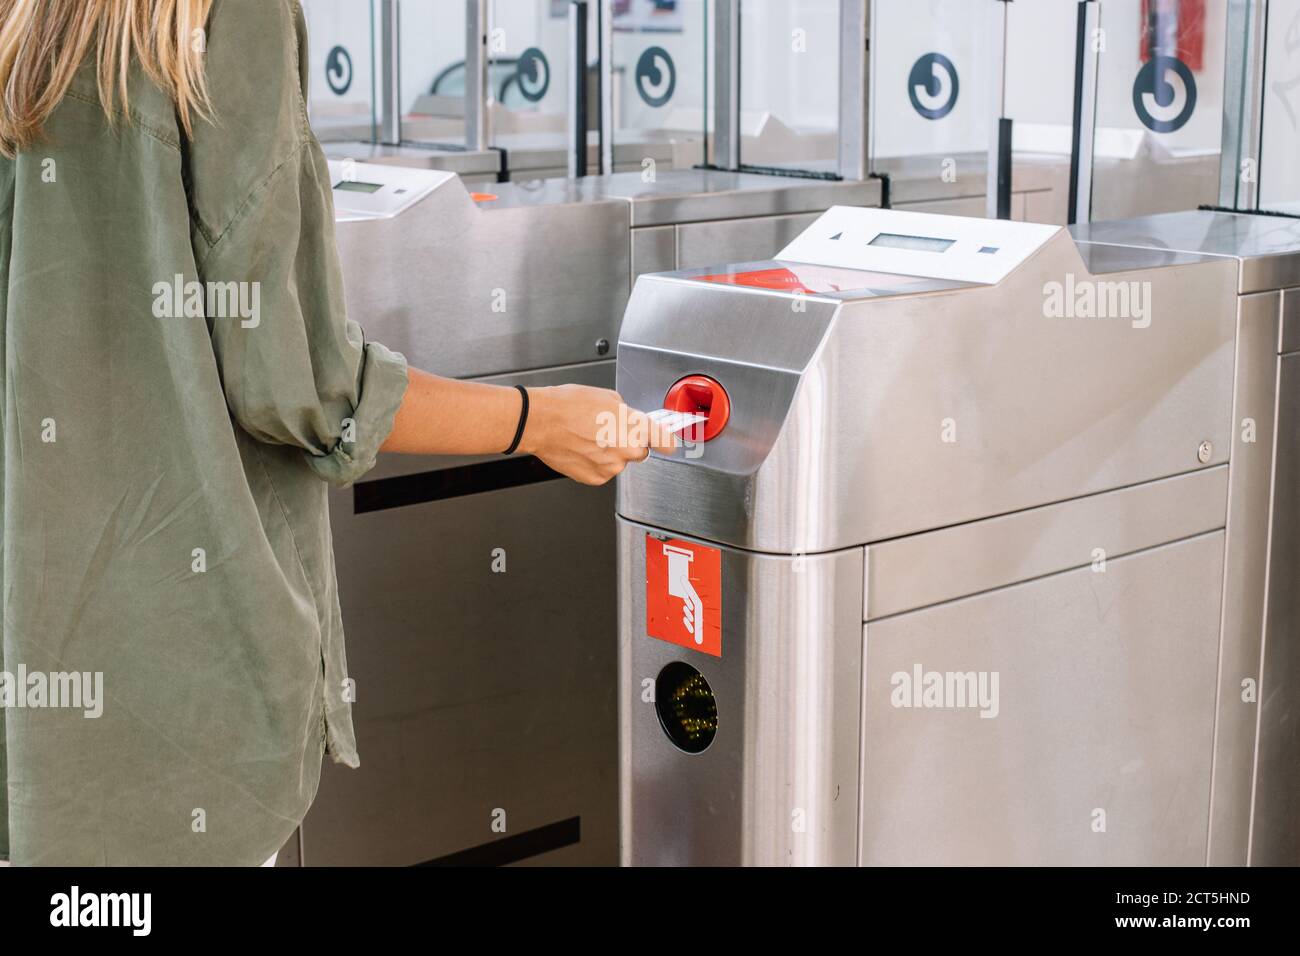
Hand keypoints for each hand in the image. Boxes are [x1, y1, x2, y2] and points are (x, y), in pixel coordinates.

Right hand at [519, 385, 677, 485]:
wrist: (541, 422)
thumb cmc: (568, 406)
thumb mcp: (607, 397)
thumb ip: (626, 413)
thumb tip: (629, 421)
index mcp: (635, 426)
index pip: (666, 442)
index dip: (666, 442)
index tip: (667, 444)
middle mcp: (628, 449)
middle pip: (640, 451)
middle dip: (629, 443)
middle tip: (608, 431)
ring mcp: (612, 467)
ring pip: (619, 462)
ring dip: (610, 452)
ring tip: (588, 437)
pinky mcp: (596, 478)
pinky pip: (603, 471)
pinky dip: (595, 462)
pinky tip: (582, 448)